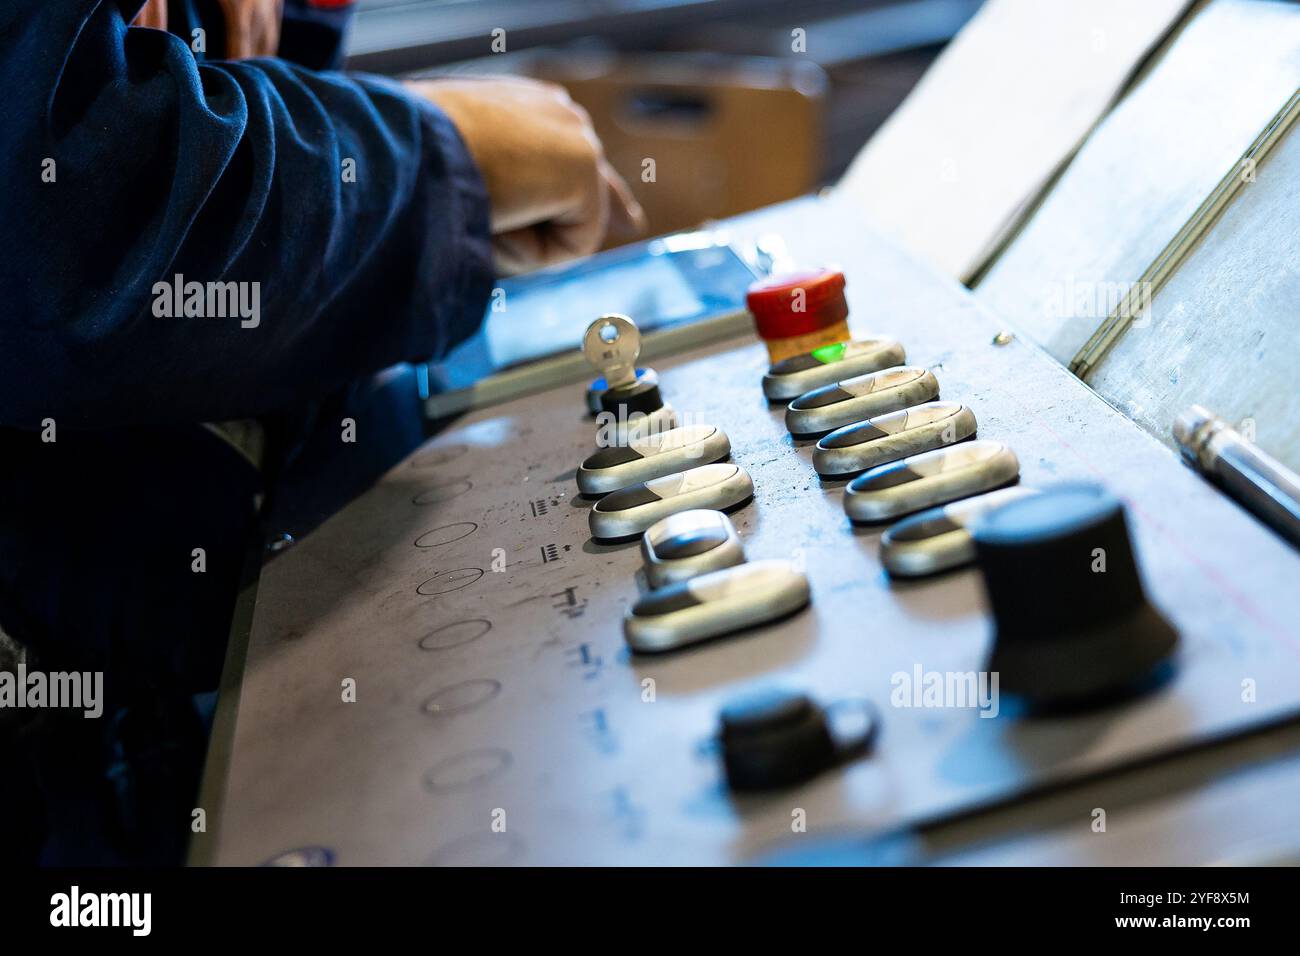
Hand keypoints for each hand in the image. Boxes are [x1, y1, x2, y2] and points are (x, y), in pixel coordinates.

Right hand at [408, 76, 645, 273]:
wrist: (405, 149)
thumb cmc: (411, 162)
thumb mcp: (453, 178)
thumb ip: (499, 198)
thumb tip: (517, 235)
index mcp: (526, 107)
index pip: (576, 157)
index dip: (605, 195)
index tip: (629, 222)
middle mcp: (557, 113)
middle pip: (594, 191)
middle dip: (590, 220)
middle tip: (581, 224)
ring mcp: (573, 136)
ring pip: (568, 229)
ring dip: (519, 241)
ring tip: (478, 210)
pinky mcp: (581, 168)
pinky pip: (570, 248)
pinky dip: (530, 251)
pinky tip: (498, 219)